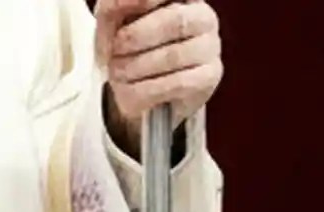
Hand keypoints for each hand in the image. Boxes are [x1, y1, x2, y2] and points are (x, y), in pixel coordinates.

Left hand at [96, 0, 222, 156]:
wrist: (141, 92)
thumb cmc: (130, 49)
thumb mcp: (114, 23)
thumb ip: (114, 9)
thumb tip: (116, 12)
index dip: (143, 0)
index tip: (116, 9)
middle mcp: (203, 17)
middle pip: (176, 20)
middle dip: (136, 37)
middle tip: (115, 50)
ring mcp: (209, 48)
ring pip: (173, 56)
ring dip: (134, 67)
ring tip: (117, 72)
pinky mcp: (208, 78)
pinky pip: (176, 84)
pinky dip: (144, 90)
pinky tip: (130, 91)